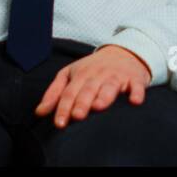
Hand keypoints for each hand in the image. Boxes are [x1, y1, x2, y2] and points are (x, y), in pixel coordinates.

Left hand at [34, 45, 150, 127]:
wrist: (123, 52)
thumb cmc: (92, 69)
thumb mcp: (70, 75)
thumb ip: (54, 93)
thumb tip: (39, 112)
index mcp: (80, 74)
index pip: (69, 92)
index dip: (63, 108)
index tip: (59, 124)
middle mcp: (98, 75)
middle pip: (88, 90)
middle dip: (82, 102)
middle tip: (77, 116)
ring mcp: (116, 76)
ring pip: (110, 87)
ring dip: (105, 96)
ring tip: (99, 106)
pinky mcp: (134, 79)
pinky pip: (136, 86)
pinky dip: (137, 93)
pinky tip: (135, 101)